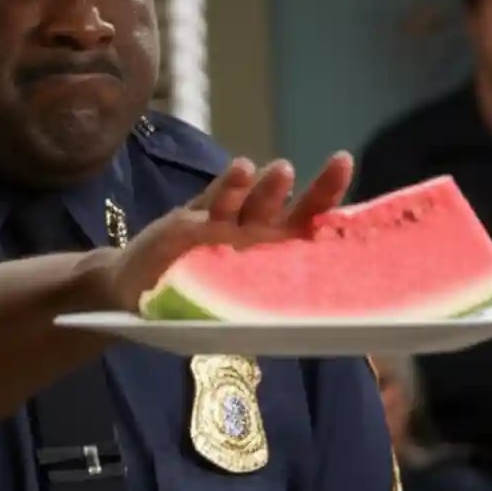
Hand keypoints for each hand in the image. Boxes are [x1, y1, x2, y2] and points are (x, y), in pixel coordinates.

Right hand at [102, 151, 353, 310]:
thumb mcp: (237, 311)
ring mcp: (218, 225)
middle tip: (340, 165)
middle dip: (315, 188)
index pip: (309, 225)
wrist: (133, 295)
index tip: (358, 185)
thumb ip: (272, 306)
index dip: (333, 204)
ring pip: (249, 202)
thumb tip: (332, 325)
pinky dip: (227, 190)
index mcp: (270, 254)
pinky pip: (208, 205)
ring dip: (268, 187)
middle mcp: (250, 233)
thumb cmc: (193, 305)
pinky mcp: (185, 224)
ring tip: (282, 171)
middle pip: (288, 207)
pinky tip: (241, 171)